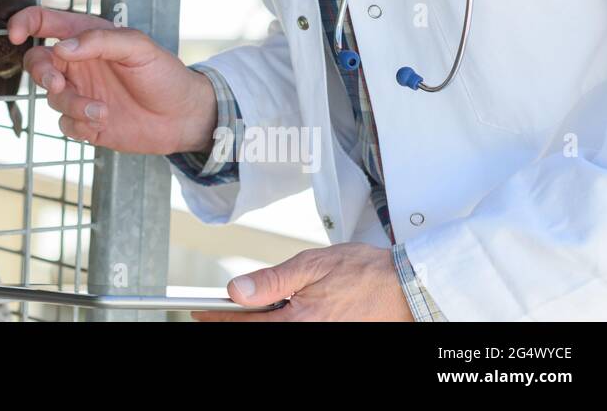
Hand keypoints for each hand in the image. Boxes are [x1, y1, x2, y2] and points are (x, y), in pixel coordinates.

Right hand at [7, 6, 216, 154]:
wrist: (183, 117)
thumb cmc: (164, 74)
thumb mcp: (138, 47)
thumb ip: (100, 40)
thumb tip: (61, 48)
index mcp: (86, 37)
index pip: (44, 22)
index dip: (24, 23)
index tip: (15, 34)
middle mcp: (78, 64)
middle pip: (37, 63)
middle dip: (42, 74)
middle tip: (60, 84)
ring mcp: (80, 93)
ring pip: (52, 98)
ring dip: (73, 105)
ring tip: (102, 111)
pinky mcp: (85, 122)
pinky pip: (64, 124)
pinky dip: (79, 125)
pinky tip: (103, 123)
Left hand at [191, 243, 413, 320]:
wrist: (405, 287)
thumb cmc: (364, 273)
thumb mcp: (310, 266)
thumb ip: (271, 281)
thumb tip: (236, 290)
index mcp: (300, 321)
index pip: (246, 324)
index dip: (219, 319)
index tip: (201, 313)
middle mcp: (309, 337)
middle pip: (260, 334)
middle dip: (238, 323)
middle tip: (220, 312)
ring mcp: (321, 341)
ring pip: (277, 334)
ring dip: (262, 323)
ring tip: (253, 309)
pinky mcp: (330, 339)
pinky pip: (296, 334)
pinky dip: (283, 323)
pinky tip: (283, 312)